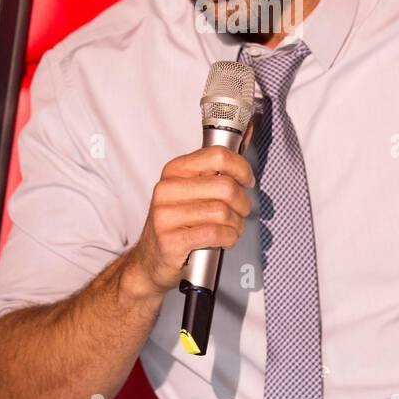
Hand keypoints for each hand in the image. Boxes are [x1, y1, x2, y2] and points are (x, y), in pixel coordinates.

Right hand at [125, 144, 255, 297]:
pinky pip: (214, 233)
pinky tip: (226, 239)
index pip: (218, 156)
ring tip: (232, 228)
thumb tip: (245, 137)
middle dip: (243, 202)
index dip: (241, 168)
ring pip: (222, 212)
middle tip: (242, 211)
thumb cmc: (177, 224)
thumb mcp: (191, 191)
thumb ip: (216, 169)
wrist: (151, 260)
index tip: (247, 181)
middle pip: (225, 186)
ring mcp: (166, 215)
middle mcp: (167, 189)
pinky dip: (228, 238)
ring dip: (236, 224)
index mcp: (174, 170)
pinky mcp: (171, 240)